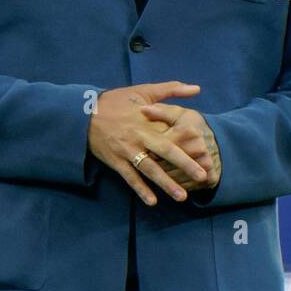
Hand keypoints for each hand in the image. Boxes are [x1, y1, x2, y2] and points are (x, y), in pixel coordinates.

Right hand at [87, 81, 210, 205]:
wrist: (84, 112)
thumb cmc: (117, 100)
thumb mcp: (144, 90)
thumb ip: (172, 89)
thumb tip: (197, 88)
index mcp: (148, 120)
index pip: (173, 132)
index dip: (190, 142)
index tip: (207, 152)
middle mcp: (139, 136)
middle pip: (166, 152)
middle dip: (185, 164)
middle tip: (202, 176)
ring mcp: (127, 150)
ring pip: (150, 169)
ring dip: (166, 183)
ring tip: (182, 196)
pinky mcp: (116, 161)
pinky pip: (130, 177)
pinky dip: (140, 190)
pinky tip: (152, 201)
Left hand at [140, 102, 221, 197]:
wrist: (222, 144)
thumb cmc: (194, 127)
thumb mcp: (181, 115)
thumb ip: (161, 111)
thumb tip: (142, 109)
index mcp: (188, 131)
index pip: (157, 144)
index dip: (146, 147)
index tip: (140, 147)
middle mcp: (197, 149)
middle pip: (162, 163)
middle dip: (150, 163)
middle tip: (143, 161)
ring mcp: (203, 165)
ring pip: (170, 177)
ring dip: (158, 177)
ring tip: (151, 172)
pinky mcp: (206, 180)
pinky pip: (180, 186)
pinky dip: (171, 185)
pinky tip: (165, 181)